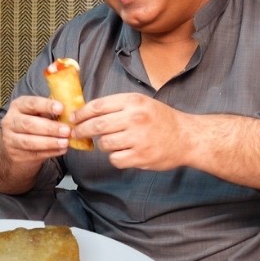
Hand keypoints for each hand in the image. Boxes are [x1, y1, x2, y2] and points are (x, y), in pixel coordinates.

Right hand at [0, 95, 73, 165]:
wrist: (18, 145)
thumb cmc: (34, 123)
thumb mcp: (38, 113)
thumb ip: (51, 111)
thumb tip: (72, 110)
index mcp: (18, 106)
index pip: (31, 103)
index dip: (46, 105)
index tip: (61, 108)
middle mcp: (10, 121)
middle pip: (29, 124)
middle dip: (49, 128)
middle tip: (67, 130)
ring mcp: (10, 139)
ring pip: (29, 141)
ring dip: (50, 142)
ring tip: (65, 143)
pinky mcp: (15, 154)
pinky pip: (34, 154)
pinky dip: (49, 152)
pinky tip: (61, 150)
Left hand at [72, 93, 189, 170]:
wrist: (186, 137)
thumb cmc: (161, 119)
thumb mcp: (141, 103)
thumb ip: (117, 106)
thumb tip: (86, 112)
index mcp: (133, 101)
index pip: (98, 106)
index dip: (81, 113)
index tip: (73, 118)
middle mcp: (135, 118)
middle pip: (97, 126)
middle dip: (81, 130)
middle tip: (75, 133)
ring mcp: (138, 139)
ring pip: (104, 144)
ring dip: (101, 145)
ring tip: (108, 143)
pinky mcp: (140, 157)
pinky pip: (115, 159)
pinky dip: (115, 157)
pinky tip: (123, 153)